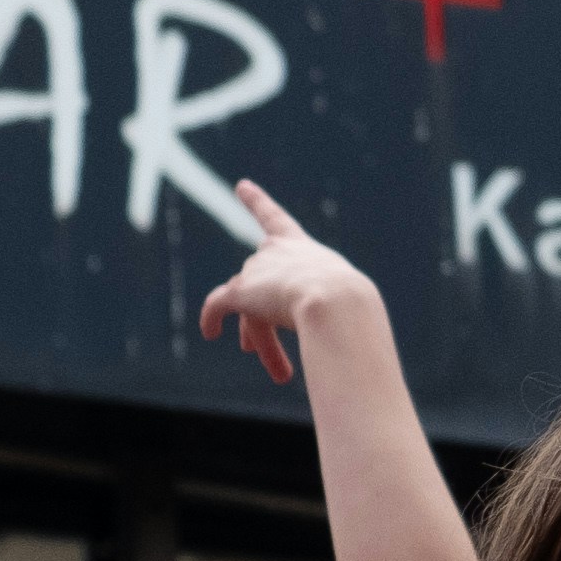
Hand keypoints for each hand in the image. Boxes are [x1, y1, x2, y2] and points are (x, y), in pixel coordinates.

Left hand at [195, 180, 377, 383]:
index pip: (276, 221)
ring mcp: (256, 270)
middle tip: (263, 349)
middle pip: (264, 288)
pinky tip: (209, 333)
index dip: (257, 202)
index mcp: (303, 248)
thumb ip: (324, 309)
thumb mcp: (342, 301)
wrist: (336, 302)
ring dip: (263, 340)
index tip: (241, 186)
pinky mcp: (240, 291)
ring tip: (281, 374)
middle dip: (267, 323)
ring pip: (251, 311)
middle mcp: (275, 252)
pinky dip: (211, 319)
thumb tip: (322, 338)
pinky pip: (217, 305)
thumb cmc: (350, 304)